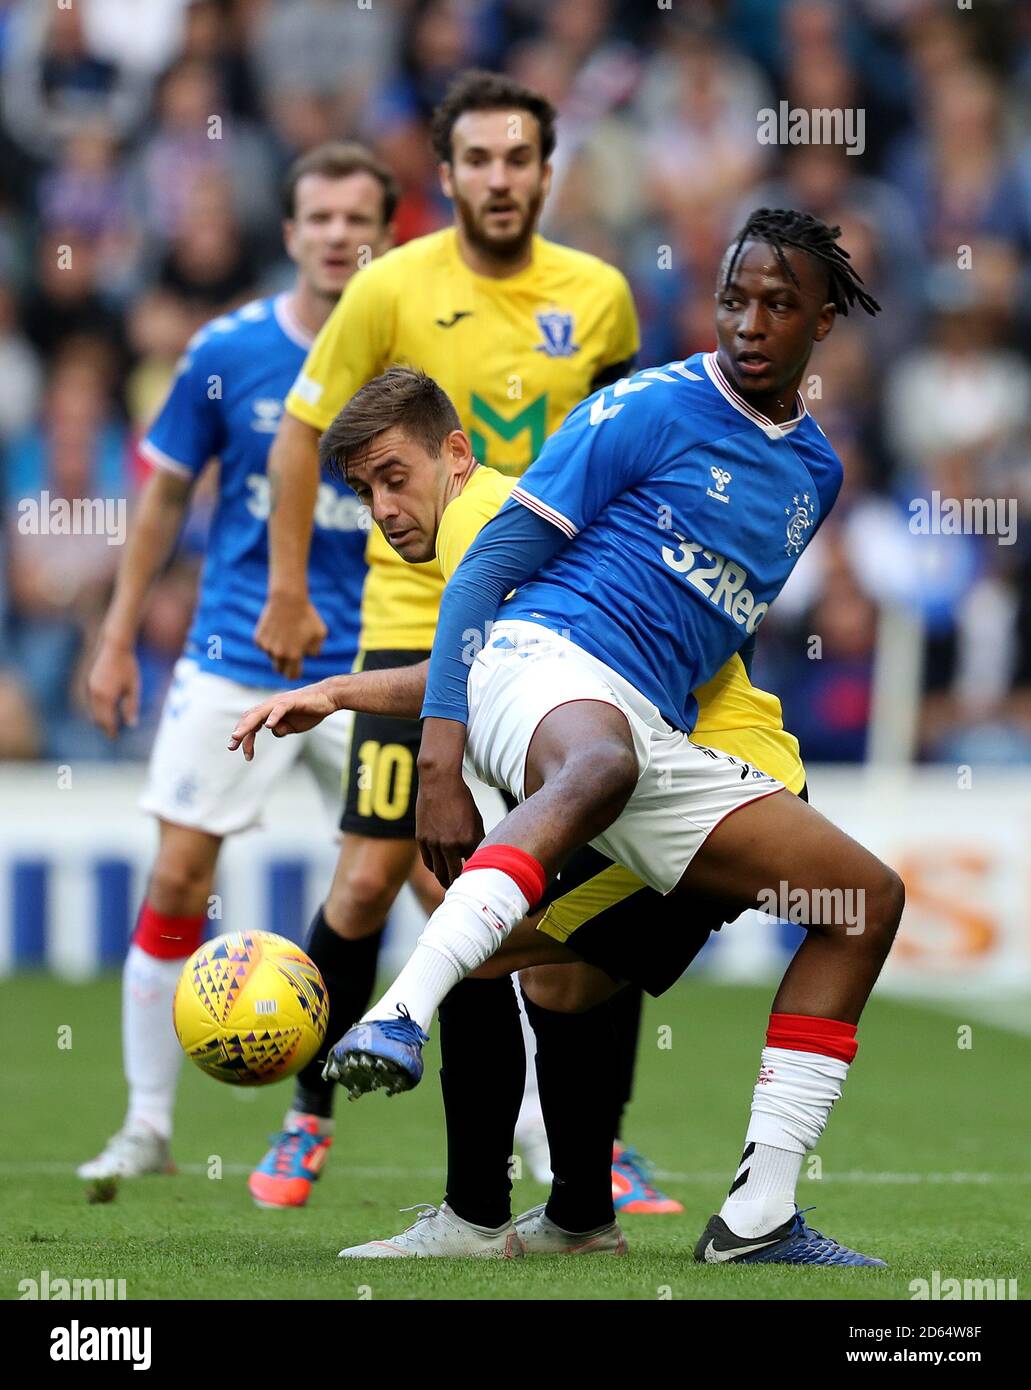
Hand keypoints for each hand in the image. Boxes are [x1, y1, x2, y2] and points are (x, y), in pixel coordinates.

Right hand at [88, 639, 139, 737]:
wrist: (114, 646)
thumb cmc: (128, 666)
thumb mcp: (134, 687)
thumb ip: (132, 707)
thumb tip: (131, 725)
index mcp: (105, 697)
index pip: (106, 721)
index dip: (110, 731)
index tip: (115, 738)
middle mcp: (94, 694)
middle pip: (97, 718)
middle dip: (104, 726)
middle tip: (112, 733)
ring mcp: (89, 687)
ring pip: (93, 709)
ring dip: (100, 717)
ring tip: (110, 722)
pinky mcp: (88, 681)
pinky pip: (91, 701)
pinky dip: (98, 707)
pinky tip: (106, 707)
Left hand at [228, 680, 337, 759]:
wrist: (328, 697)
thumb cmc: (310, 711)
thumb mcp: (293, 726)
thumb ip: (281, 729)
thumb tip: (274, 731)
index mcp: (270, 712)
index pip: (251, 724)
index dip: (245, 738)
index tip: (244, 754)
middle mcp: (271, 705)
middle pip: (250, 718)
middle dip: (240, 732)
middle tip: (231, 746)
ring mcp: (280, 702)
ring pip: (259, 713)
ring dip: (247, 725)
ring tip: (238, 736)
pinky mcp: (292, 701)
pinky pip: (279, 709)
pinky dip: (273, 716)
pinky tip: (269, 726)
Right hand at [254, 592, 326, 679]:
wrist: (288, 600)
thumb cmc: (307, 617)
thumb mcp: (320, 634)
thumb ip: (315, 650)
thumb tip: (307, 656)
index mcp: (294, 656)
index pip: (291, 675)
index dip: (294, 674)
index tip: (295, 672)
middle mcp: (278, 654)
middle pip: (279, 669)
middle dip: (285, 666)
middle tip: (290, 656)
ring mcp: (266, 647)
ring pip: (272, 655)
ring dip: (278, 650)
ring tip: (286, 633)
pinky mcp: (258, 639)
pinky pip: (264, 646)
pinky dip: (269, 641)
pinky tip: (276, 629)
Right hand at [416, 766, 484, 887]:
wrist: (439, 782)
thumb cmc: (462, 800)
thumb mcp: (476, 820)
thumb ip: (476, 841)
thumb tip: (477, 858)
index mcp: (469, 840)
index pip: (474, 867)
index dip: (477, 876)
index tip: (480, 885)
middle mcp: (451, 844)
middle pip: (455, 876)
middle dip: (460, 885)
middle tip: (464, 892)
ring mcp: (434, 843)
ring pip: (439, 873)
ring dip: (445, 881)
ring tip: (450, 886)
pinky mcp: (422, 839)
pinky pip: (428, 862)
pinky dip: (434, 869)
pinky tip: (439, 870)